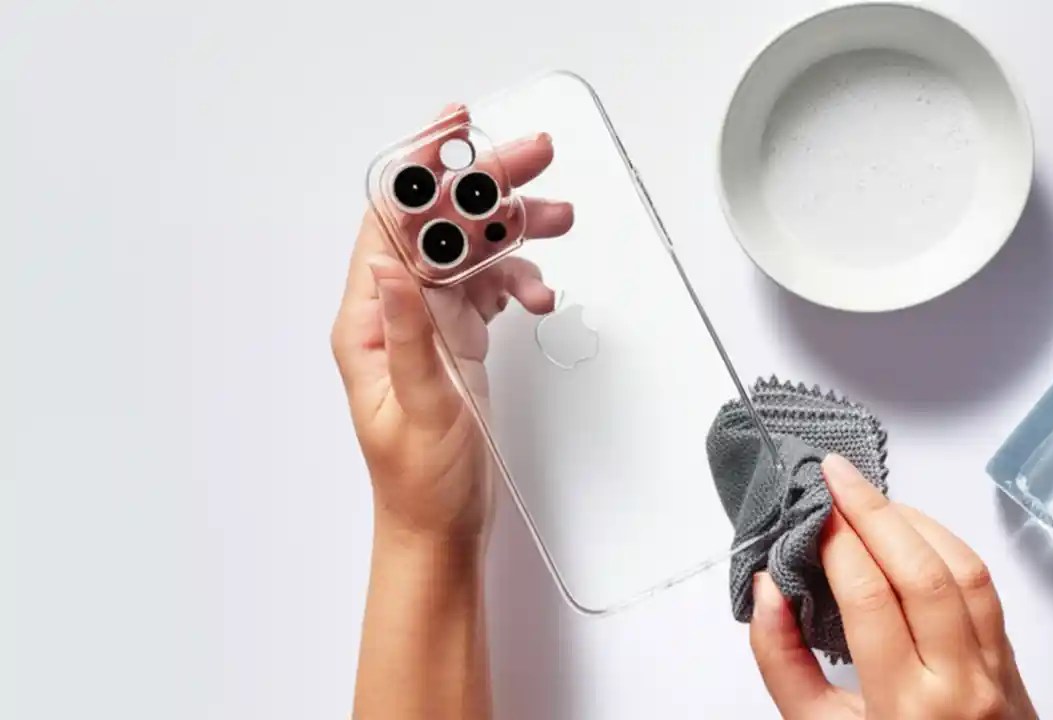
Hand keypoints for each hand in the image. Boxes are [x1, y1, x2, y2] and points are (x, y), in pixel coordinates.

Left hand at [331, 104, 572, 542]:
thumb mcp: (417, 406)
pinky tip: (540, 294)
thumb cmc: (419, 481)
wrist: (441, 527)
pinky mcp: (458, 339)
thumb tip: (388, 264)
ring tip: (558, 218)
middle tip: (534, 157)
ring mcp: (429, 323)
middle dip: (486, 187)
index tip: (453, 130)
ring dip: (515, 232)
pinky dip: (519, 281)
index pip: (391, 221)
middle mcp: (395, 311)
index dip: (420, 169)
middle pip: (440, 224)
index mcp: (369, 319)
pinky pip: (490, 287)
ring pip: (472, 251)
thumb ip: (406, 332)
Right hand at [750, 454, 1036, 718]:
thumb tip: (767, 589)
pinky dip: (946, 546)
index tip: (810, 514)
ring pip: (964, 570)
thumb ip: (784, 663)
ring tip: (871, 500)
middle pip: (922, 571)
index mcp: (905, 708)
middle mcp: (961, 686)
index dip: (836, 543)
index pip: (870, 597)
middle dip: (874, 511)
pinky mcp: (1013, 663)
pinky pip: (984, 587)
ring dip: (915, 522)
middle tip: (835, 477)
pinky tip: (914, 533)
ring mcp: (996, 672)